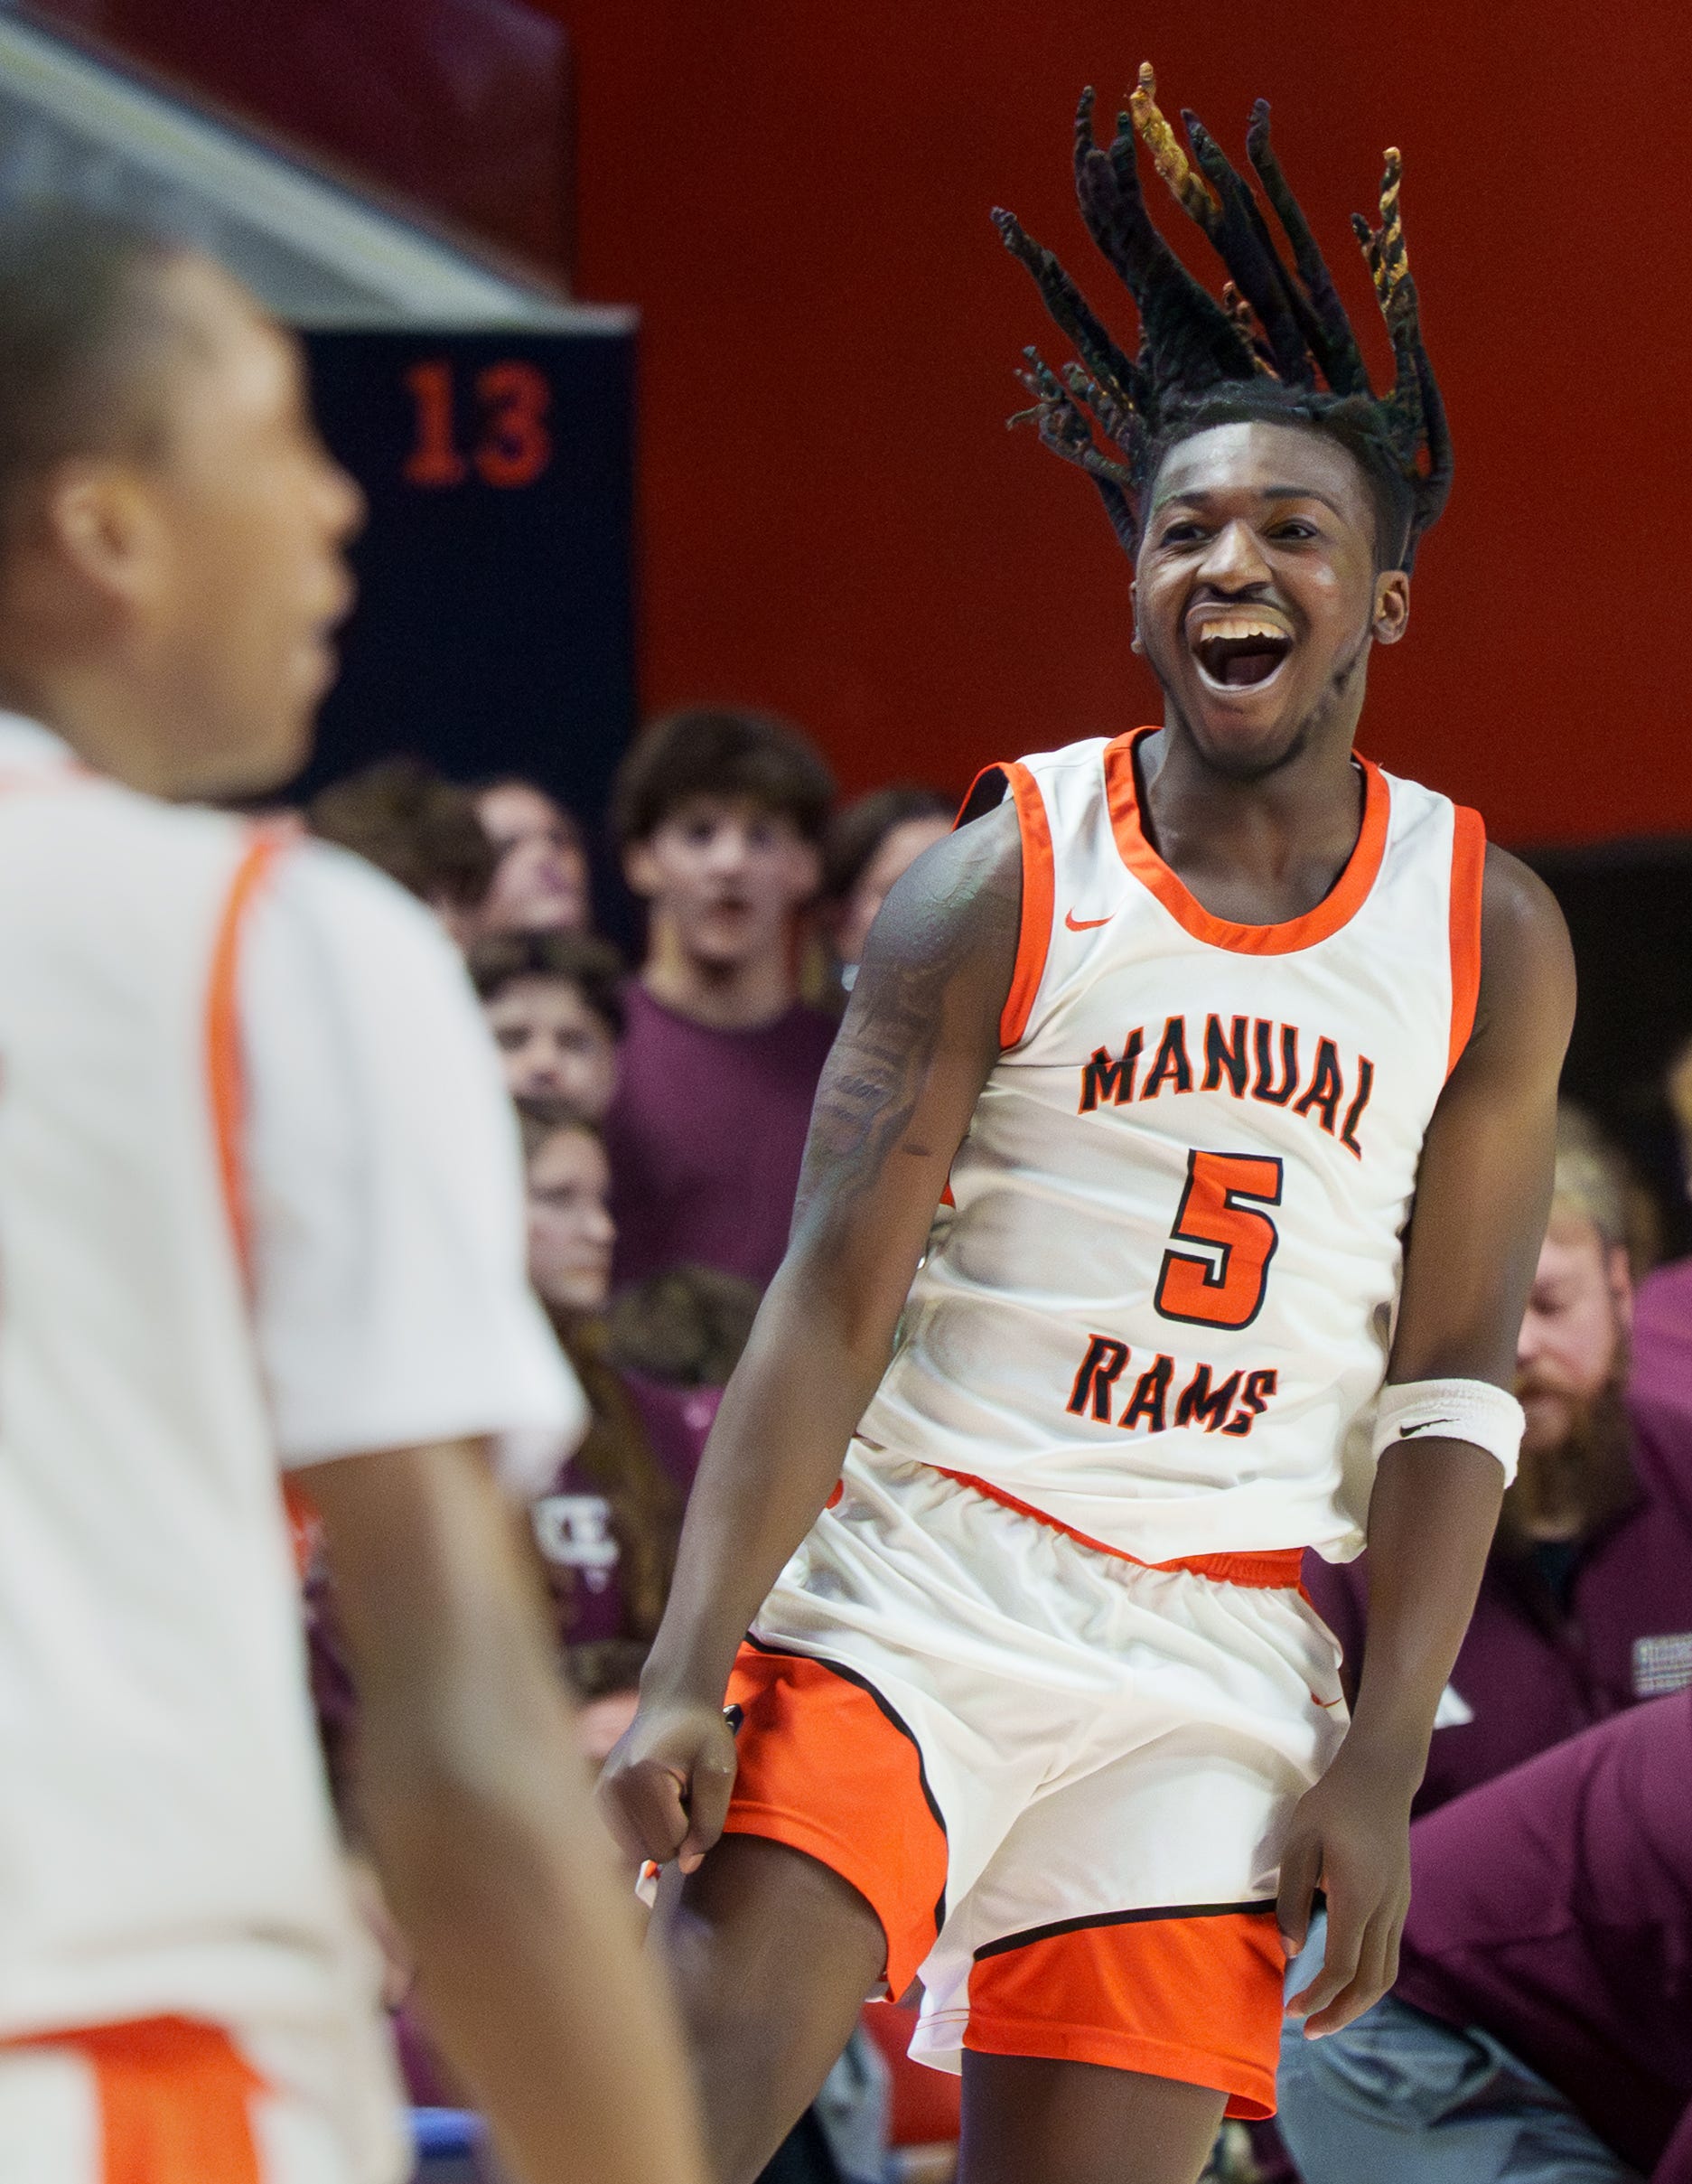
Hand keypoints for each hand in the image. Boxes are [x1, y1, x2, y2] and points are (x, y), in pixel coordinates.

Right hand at [597, 1696, 738, 1874]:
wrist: (673, 1703)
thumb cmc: (702, 1734)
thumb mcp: (720, 1771)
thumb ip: (709, 1823)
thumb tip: (686, 1867)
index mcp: (645, 1775)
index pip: (674, 1840)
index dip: (695, 1824)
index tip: (697, 1791)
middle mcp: (615, 1785)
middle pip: (652, 1851)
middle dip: (676, 1833)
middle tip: (685, 1796)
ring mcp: (602, 1792)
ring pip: (636, 1851)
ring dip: (659, 1834)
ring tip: (670, 1799)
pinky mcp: (598, 1797)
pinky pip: (625, 1841)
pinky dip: (644, 1831)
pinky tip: (653, 1803)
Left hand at [1276, 1744, 1415, 2037]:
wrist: (1379, 1777)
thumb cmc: (1331, 1804)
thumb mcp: (1298, 1841)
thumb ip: (1291, 1897)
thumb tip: (1291, 1951)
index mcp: (1358, 1895)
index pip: (1342, 1966)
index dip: (1317, 1995)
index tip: (1289, 2009)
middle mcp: (1386, 1908)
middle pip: (1370, 1983)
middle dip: (1339, 2014)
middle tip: (1308, 2031)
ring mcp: (1399, 1906)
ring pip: (1386, 1974)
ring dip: (1357, 2003)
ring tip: (1325, 2016)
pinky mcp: (1401, 1901)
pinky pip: (1389, 1954)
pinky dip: (1369, 1980)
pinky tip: (1343, 1982)